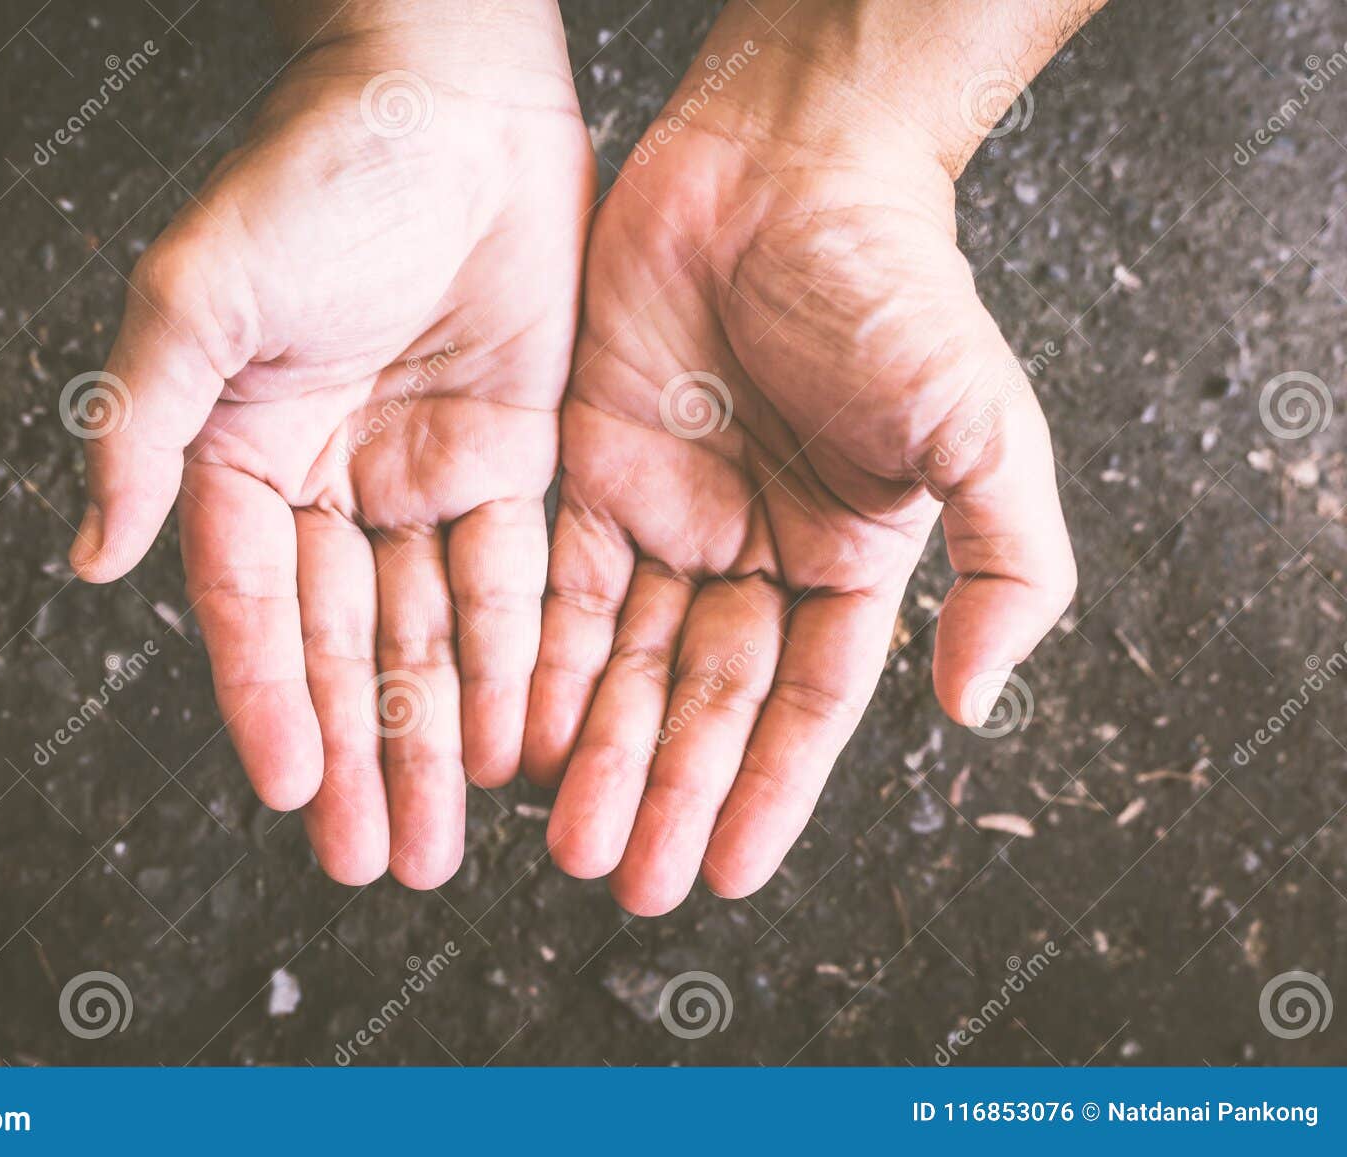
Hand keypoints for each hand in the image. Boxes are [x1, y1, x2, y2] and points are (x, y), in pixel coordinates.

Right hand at [69, 5, 594, 888]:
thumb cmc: (314, 177)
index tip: (288, 792)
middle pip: (350, 648)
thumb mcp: (198, 297)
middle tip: (377, 863)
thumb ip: (142, 430)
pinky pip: (515, 581)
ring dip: (439, 739)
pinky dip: (515, 662)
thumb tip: (87, 558)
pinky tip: (519, 744)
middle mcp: (336, 483)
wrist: (455, 104)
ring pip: (433, 635)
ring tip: (445, 842)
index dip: (268, 701)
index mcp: (246, 455)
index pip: (255, 608)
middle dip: (365, 757)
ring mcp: (428, 478)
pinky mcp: (513, 460)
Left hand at [523, 25, 1076, 914]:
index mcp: (851, 560)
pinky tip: (526, 736)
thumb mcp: (987, 432)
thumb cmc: (898, 287)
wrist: (784, 165)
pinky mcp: (591, 471)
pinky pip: (565, 590)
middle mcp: (756, 553)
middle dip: (666, 792)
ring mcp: (670, 515)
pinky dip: (546, 664)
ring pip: (628, 662)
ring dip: (600, 753)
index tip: (723, 874)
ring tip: (568, 844)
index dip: (767, 793)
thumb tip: (972, 708)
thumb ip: (1006, 572)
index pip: (803, 705)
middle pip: (704, 701)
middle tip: (624, 885)